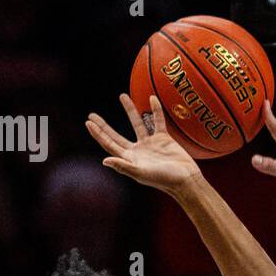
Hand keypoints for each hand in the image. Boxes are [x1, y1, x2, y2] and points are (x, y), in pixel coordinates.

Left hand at [86, 94, 202, 195]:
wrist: (186, 179)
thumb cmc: (164, 180)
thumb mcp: (142, 173)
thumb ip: (123, 166)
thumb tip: (104, 160)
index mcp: (129, 159)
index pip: (109, 144)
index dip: (98, 134)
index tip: (88, 123)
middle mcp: (137, 151)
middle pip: (116, 135)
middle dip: (104, 125)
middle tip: (92, 115)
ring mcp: (150, 144)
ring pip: (137, 123)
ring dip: (130, 110)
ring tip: (122, 96)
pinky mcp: (164, 139)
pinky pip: (158, 121)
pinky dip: (155, 110)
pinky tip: (152, 98)